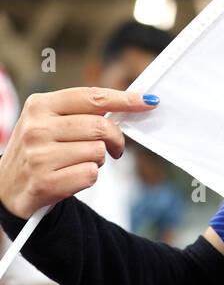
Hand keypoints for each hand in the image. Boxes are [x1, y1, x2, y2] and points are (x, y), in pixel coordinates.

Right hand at [0, 87, 156, 219]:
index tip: (148, 102)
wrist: (7, 187)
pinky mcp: (44, 182)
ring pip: (97, 152)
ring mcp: (38, 155)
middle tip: (115, 148)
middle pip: (100, 127)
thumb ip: (83, 112)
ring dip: (98, 159)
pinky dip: (88, 177)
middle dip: (116, 139)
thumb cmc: (40, 150)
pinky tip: (71, 177)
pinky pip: (90, 175)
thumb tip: (132, 102)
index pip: (92, 97)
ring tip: (78, 162)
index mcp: (40, 105)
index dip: (125, 99)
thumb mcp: (50, 122)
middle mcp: (36, 128)